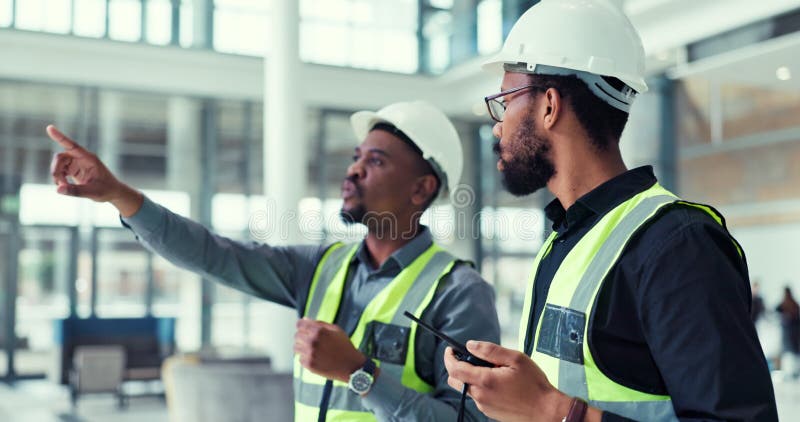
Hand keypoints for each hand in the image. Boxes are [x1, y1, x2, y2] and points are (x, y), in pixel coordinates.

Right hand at [46, 125, 142, 215]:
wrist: (113, 192)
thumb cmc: (107, 190)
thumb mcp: (93, 192)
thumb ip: (75, 191)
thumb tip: (58, 189)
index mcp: (89, 158)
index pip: (72, 146)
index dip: (60, 137)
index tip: (49, 128)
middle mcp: (82, 158)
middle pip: (60, 157)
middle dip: (56, 170)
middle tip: (61, 184)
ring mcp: (77, 163)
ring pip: (58, 163)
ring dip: (57, 175)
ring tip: (64, 187)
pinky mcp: (74, 169)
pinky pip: (60, 170)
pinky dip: (59, 178)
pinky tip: (64, 186)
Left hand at [294, 318, 367, 382]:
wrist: (351, 366)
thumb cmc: (344, 346)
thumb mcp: (336, 330)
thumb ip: (319, 323)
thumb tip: (305, 319)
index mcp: (319, 330)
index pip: (300, 324)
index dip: (301, 326)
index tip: (303, 329)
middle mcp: (313, 341)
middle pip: (296, 335)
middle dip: (302, 336)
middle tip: (312, 341)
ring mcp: (310, 354)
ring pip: (296, 347)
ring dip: (302, 347)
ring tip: (313, 350)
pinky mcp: (309, 365)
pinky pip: (300, 359)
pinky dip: (306, 358)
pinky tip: (316, 358)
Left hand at [444, 341, 576, 421]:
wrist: (546, 411)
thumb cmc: (534, 385)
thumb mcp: (515, 359)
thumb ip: (490, 350)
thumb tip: (470, 345)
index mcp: (485, 381)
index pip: (454, 369)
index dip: (449, 357)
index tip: (450, 350)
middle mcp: (480, 396)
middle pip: (455, 380)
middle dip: (456, 367)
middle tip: (470, 358)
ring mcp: (484, 406)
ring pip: (466, 389)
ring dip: (470, 377)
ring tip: (492, 370)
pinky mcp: (489, 412)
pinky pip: (477, 397)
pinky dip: (480, 387)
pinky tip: (497, 383)